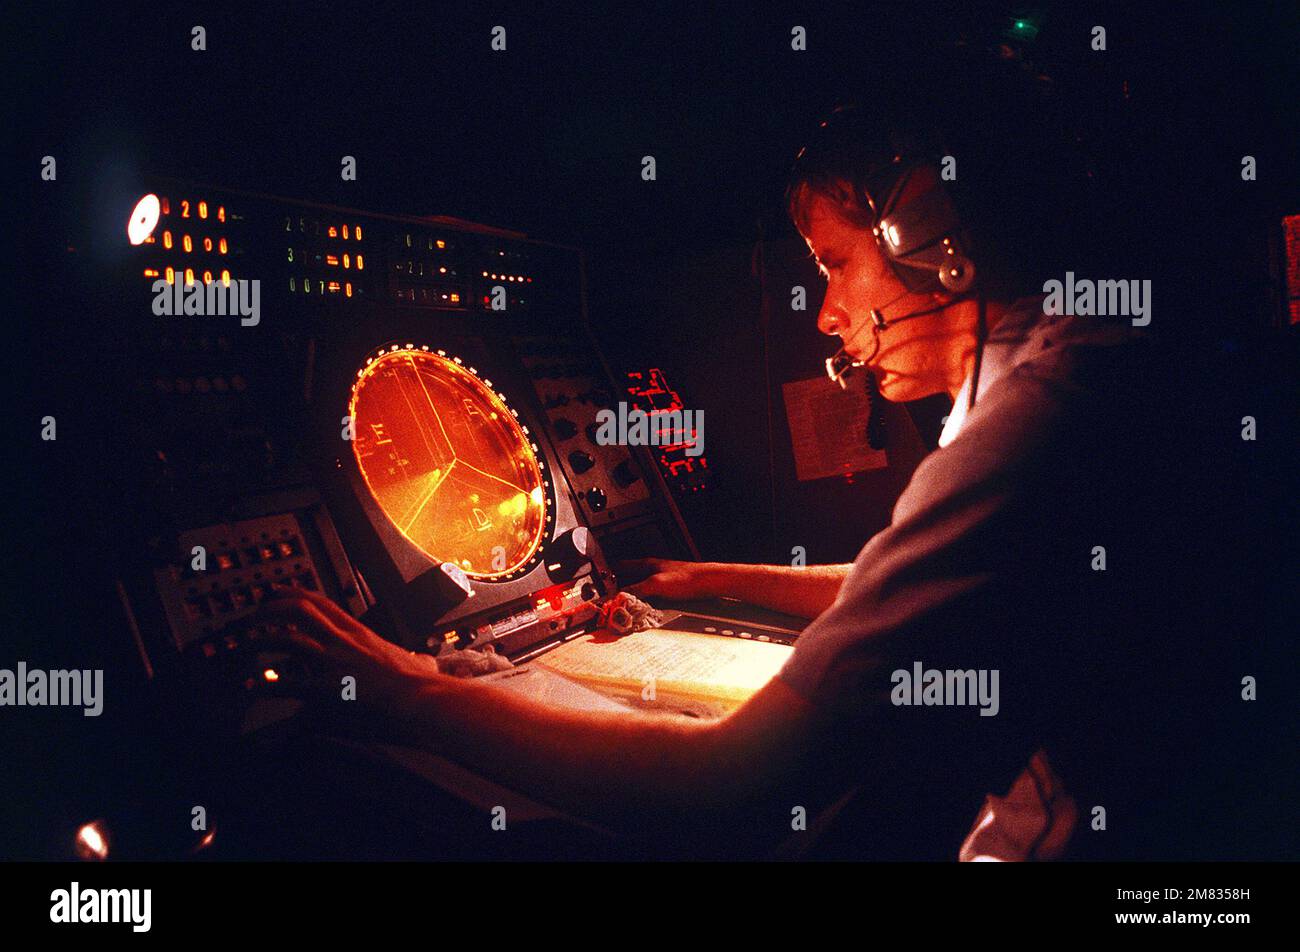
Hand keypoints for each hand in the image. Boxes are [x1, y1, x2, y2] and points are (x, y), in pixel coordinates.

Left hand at [257, 589, 440, 719]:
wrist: (426, 702)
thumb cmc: (424, 687)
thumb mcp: (418, 664)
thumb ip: (416, 660)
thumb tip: (425, 663)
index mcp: (361, 634)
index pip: (323, 602)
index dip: (294, 593)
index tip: (275, 592)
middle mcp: (344, 642)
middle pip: (298, 609)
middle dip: (268, 609)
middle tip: (251, 617)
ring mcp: (334, 663)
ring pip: (286, 637)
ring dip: (259, 640)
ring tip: (244, 647)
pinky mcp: (326, 690)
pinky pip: (285, 683)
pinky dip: (265, 685)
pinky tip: (254, 689)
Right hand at [614, 558, 713, 600]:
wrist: (709, 583)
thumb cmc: (687, 578)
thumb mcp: (656, 584)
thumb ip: (637, 589)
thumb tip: (620, 597)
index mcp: (647, 564)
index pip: (620, 566)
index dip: (608, 573)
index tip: (598, 584)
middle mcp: (652, 571)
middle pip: (628, 579)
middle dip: (618, 589)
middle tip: (609, 600)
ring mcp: (660, 581)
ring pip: (638, 588)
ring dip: (631, 597)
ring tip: (623, 606)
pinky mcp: (668, 591)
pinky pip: (649, 596)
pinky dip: (642, 602)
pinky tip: (642, 610)